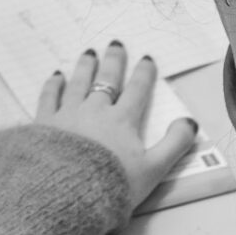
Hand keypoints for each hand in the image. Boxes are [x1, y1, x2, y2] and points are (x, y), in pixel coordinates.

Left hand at [35, 43, 197, 208]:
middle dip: (113, 61)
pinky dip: (54, 84)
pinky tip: (56, 76)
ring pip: (78, 82)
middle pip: (106, 80)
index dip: (143, 74)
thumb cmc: (114, 183)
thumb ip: (174, 144)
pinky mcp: (46, 122)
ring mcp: (68, 113)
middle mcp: (95, 110)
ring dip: (84, 66)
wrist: (70, 190)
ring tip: (88, 53)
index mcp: (122, 120)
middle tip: (115, 43)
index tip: (147, 58)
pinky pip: (49, 96)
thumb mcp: (154, 169)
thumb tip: (189, 122)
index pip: (136, 91)